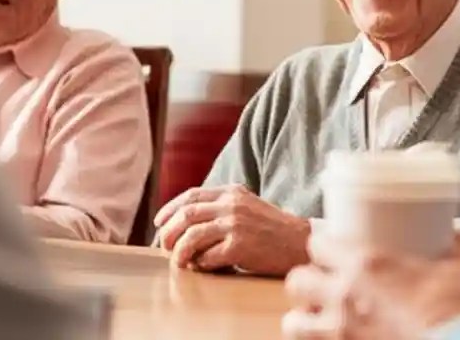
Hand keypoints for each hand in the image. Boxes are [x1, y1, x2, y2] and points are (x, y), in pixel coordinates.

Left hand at [153, 184, 310, 275]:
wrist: (300, 243)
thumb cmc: (273, 229)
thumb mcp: (248, 205)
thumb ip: (223, 205)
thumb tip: (188, 220)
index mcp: (232, 192)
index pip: (191, 195)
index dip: (170, 209)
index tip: (159, 222)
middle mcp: (232, 205)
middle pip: (186, 214)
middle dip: (169, 232)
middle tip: (165, 246)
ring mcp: (235, 225)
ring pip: (192, 236)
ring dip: (180, 251)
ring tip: (179, 261)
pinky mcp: (239, 247)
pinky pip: (207, 257)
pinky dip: (200, 264)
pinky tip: (202, 267)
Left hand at [283, 234, 459, 339]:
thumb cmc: (458, 310)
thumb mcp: (451, 269)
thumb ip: (441, 252)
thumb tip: (452, 237)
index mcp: (366, 264)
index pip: (319, 243)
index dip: (323, 245)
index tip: (331, 249)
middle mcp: (343, 297)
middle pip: (296, 281)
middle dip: (306, 283)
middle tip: (323, 286)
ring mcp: (339, 334)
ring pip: (293, 324)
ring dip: (303, 320)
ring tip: (318, 321)